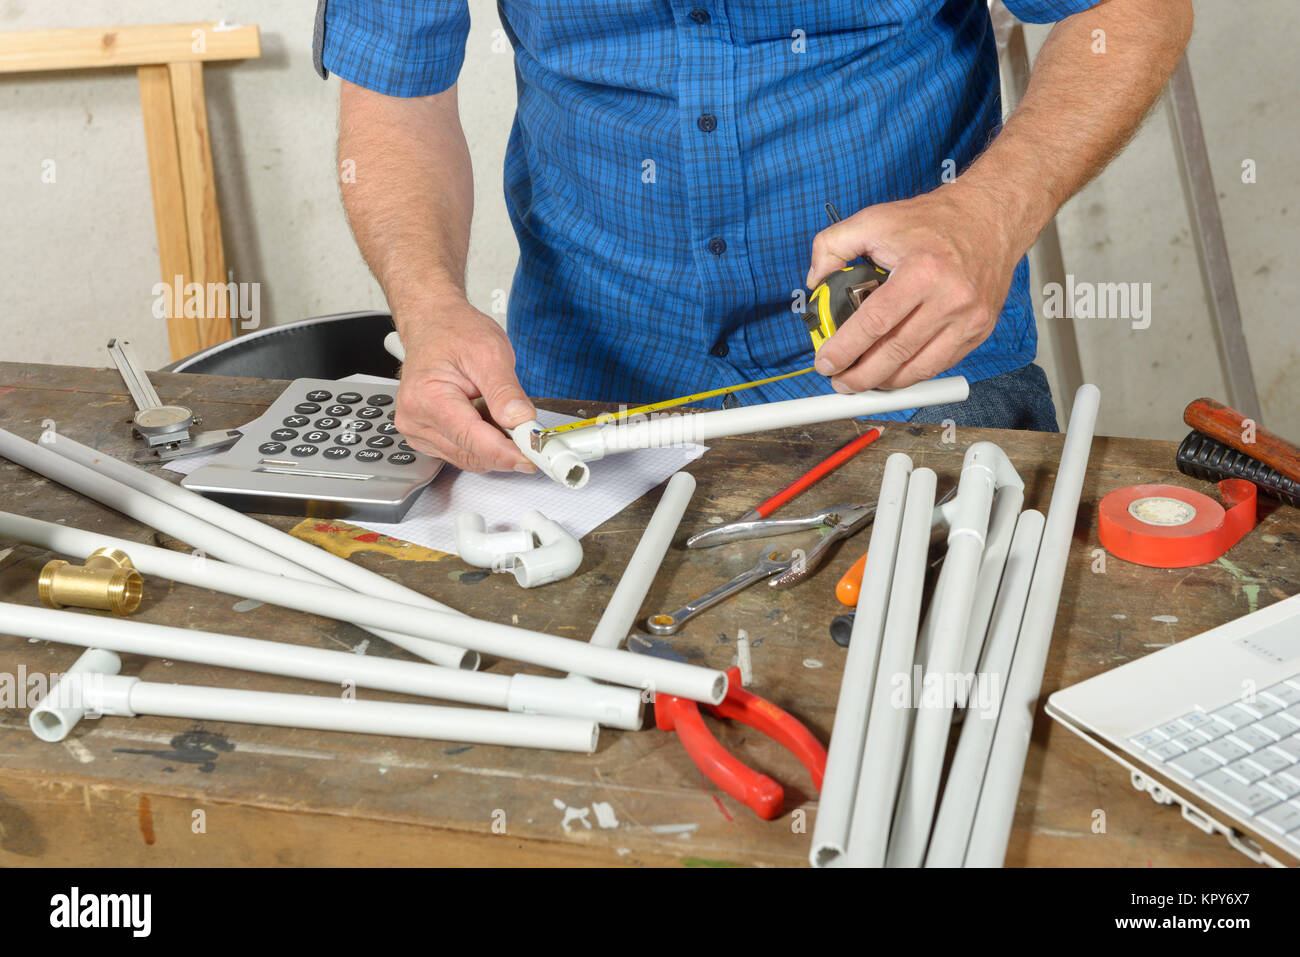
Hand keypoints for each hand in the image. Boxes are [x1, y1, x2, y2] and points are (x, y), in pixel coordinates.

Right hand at [392, 297, 537, 472]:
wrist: (435, 325)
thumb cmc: (455, 333)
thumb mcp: (490, 352)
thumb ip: (506, 391)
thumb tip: (521, 422)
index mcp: (426, 397)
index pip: (471, 439)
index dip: (506, 453)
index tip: (533, 456)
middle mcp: (416, 420)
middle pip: (472, 454)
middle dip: (506, 449)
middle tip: (532, 433)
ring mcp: (419, 432)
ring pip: (470, 458)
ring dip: (495, 445)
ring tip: (501, 411)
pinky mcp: (427, 438)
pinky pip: (464, 452)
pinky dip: (484, 442)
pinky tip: (488, 419)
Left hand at [805, 183, 1020, 392]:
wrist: (990, 218)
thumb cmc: (933, 221)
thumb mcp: (874, 219)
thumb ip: (833, 245)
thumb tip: (814, 281)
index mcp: (922, 271)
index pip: (874, 323)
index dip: (845, 349)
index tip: (825, 363)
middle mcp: (950, 298)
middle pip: (895, 353)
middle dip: (860, 376)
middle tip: (838, 382)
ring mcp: (968, 318)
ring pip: (919, 368)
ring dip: (885, 382)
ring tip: (861, 382)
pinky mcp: (980, 330)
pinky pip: (939, 364)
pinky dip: (912, 374)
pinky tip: (892, 372)